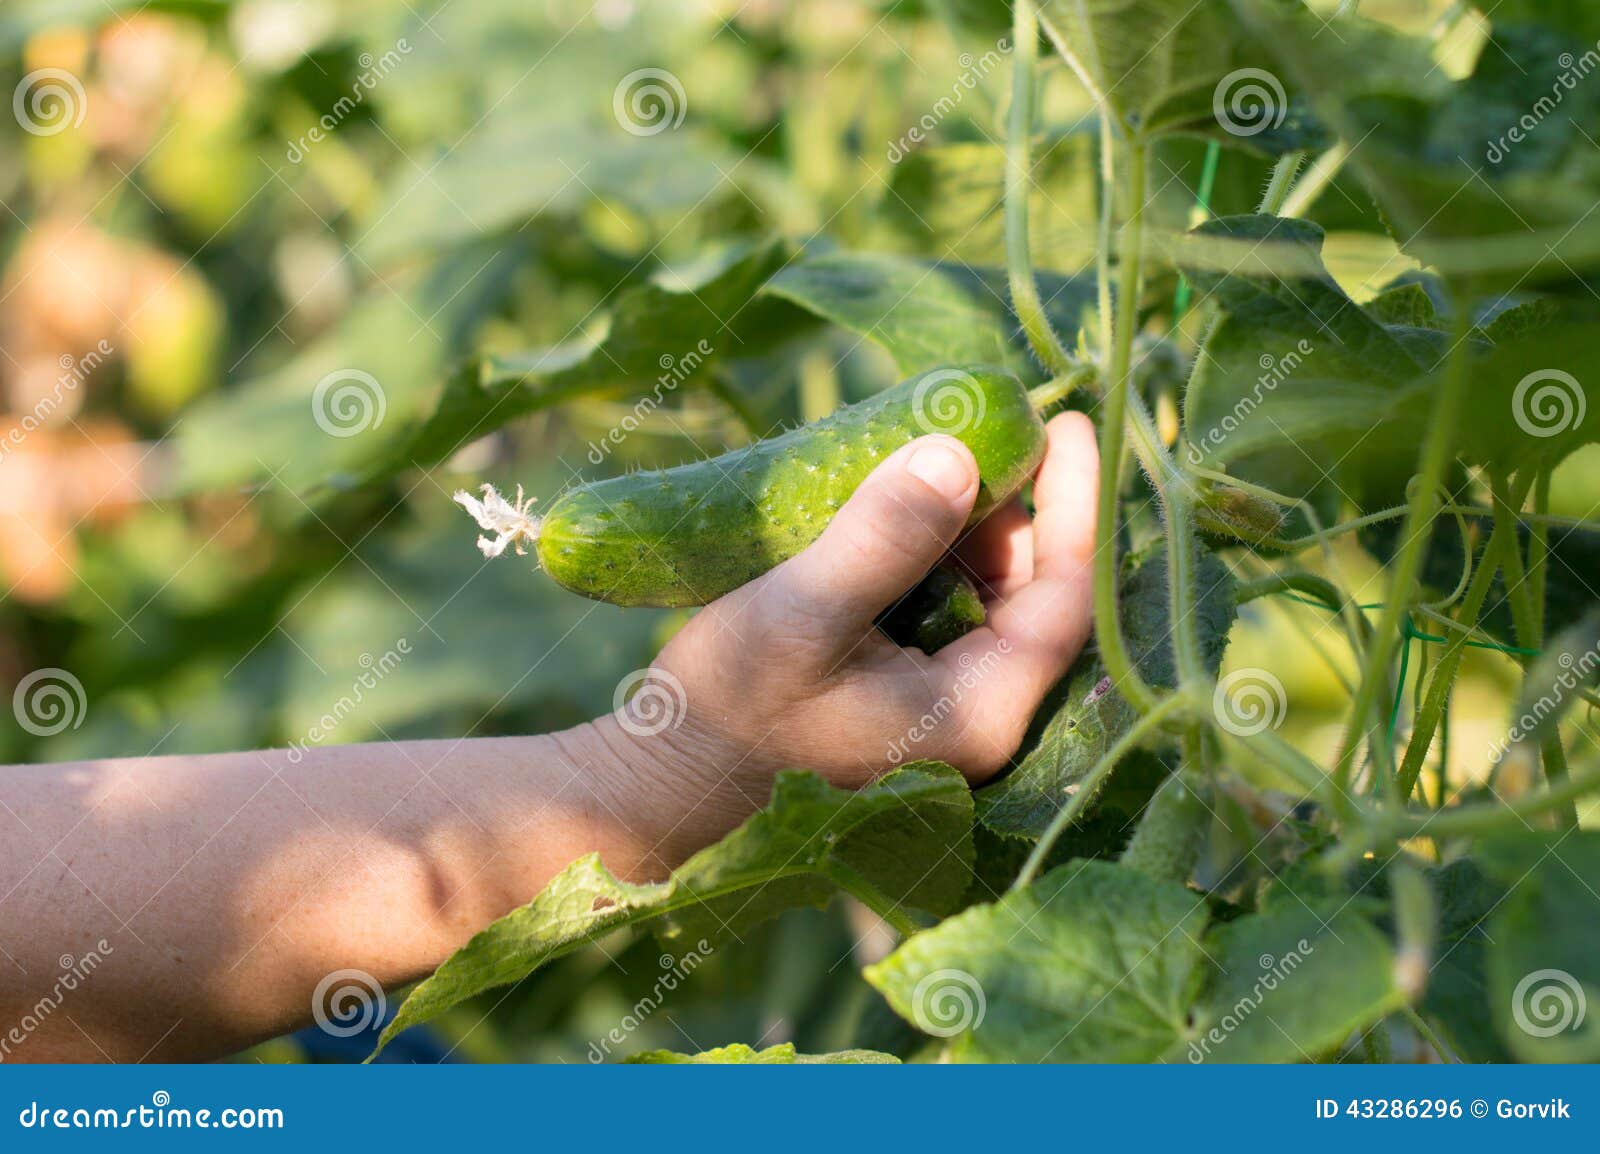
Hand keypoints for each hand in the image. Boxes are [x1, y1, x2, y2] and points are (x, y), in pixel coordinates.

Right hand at [587, 412, 1099, 859]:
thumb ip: (881, 540)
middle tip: (981, 423)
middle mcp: (976, 715)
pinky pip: (946, 604)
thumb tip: (958, 455)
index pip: (1063, 600)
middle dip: (1016, 506)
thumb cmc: (726, 708)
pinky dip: (933, 546)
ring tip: (932, 448)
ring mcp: (941, 704)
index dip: (1075, 508)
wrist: (665, 775)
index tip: (1065, 422)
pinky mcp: (905, 686)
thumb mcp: (799, 614)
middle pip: (1033, 591)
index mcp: (976, 714)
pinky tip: (899, 499)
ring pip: (990, 593)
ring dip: (970, 520)